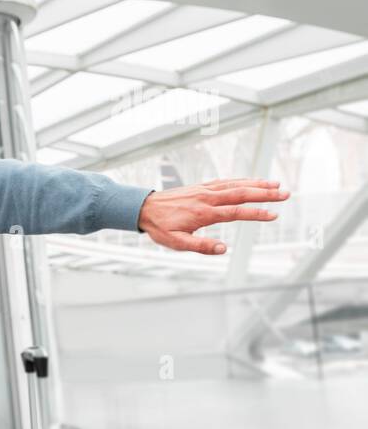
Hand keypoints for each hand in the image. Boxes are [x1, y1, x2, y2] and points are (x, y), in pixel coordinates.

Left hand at [138, 178, 287, 254]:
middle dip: (264, 194)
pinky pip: (225, 181)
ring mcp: (204, 190)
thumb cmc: (160, 228)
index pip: (235, 212)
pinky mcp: (201, 186)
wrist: (143, 208)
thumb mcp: (176, 243)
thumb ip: (201, 246)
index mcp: (203, 213)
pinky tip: (253, 181)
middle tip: (286, 194)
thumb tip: (225, 249)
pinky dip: (241, 180)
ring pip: (235, 184)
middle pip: (241, 193)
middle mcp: (206, 198)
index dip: (256, 213)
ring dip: (256, 184)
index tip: (273, 215)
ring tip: (276, 185)